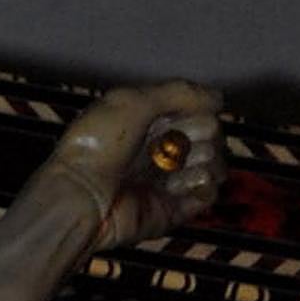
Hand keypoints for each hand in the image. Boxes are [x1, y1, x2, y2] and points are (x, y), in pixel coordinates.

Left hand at [35, 81, 224, 251]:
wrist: (81, 197)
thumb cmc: (94, 148)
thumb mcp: (131, 101)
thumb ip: (178, 92)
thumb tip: (218, 98)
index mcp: (147, 122)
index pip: (197, 108)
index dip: (194, 108)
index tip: (173, 115)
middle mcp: (160, 149)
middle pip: (213, 132)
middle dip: (198, 132)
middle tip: (165, 143)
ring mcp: (169, 179)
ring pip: (217, 160)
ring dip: (202, 158)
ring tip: (170, 164)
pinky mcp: (175, 207)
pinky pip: (210, 191)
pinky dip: (200, 184)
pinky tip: (176, 184)